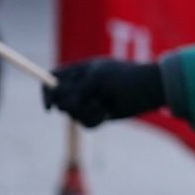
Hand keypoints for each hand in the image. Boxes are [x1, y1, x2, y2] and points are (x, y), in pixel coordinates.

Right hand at [44, 58, 166, 126]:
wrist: (148, 90)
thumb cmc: (123, 79)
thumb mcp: (96, 80)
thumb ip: (74, 91)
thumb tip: (58, 106)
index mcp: (77, 71)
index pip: (51, 79)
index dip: (46, 93)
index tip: (49, 107)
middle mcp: (79, 86)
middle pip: (59, 100)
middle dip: (71, 105)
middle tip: (87, 100)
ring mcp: (88, 101)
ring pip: (72, 114)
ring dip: (85, 112)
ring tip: (103, 105)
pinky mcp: (97, 115)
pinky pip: (85, 124)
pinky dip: (95, 120)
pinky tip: (108, 113)